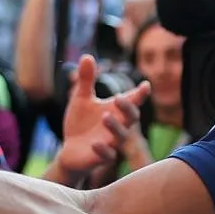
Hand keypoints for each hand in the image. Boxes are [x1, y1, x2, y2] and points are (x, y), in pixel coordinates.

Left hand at [55, 55, 148, 177]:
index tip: (145, 85)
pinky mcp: (101, 158)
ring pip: (121, 137)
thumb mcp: (81, 99)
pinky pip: (108, 156)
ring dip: (116, 127)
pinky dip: (103, 150)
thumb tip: (87, 56)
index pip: (133, 101)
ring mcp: (111, 143)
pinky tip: (95, 143)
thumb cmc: (81, 124)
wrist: (70, 151)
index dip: (140, 94)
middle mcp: (118, 126)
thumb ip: (86, 80)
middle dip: (128, 108)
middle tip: (119, 97)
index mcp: (116, 111)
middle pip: (132, 118)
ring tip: (105, 116)